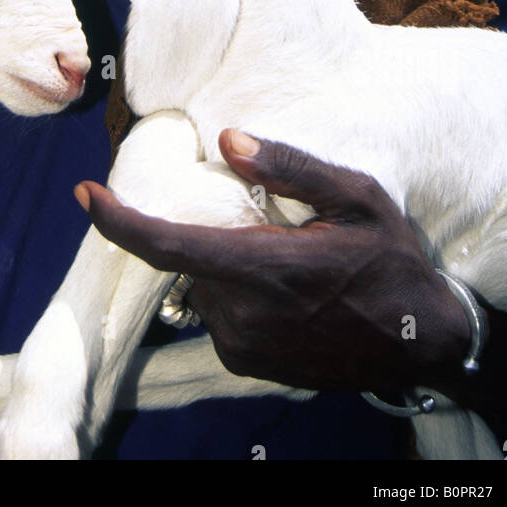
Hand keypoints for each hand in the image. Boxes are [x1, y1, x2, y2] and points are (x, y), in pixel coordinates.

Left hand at [76, 130, 470, 396]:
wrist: (422, 343)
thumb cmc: (391, 261)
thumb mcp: (356, 197)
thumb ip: (290, 167)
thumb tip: (229, 141)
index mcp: (264, 268)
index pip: (168, 245)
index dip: (118, 221)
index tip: (85, 193)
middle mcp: (244, 314)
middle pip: (185, 260)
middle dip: (202, 230)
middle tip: (254, 217)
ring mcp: (245, 347)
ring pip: (201, 287)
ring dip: (221, 263)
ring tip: (280, 253)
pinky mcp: (250, 365)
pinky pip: (218, 314)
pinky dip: (234, 291)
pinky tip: (281, 286)